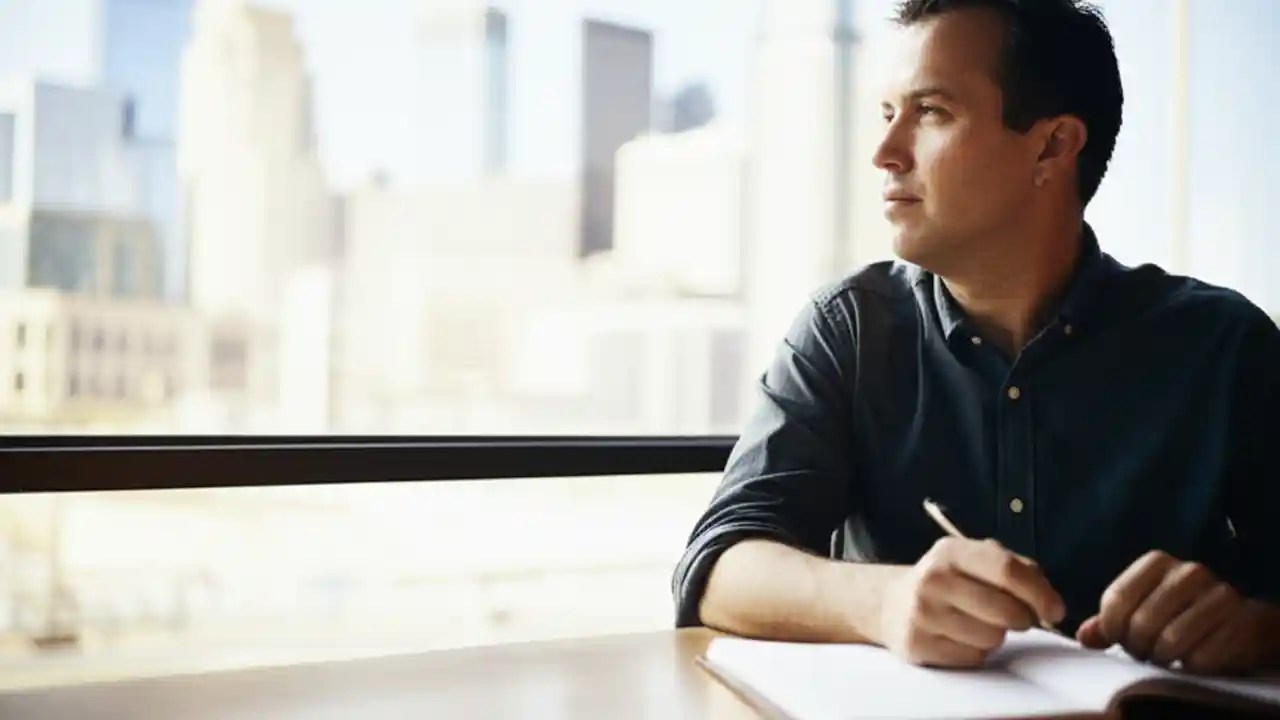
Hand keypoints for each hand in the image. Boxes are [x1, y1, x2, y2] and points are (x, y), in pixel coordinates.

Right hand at [879, 537, 1066, 667]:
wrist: (892, 604)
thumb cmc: (949, 582)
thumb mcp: (974, 559)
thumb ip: (1015, 569)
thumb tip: (1049, 601)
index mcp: (951, 551)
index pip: (1007, 570)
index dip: (1039, 593)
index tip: (1055, 610)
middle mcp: (933, 578)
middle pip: (1005, 610)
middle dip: (1021, 619)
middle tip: (1016, 618)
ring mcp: (922, 613)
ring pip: (992, 638)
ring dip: (995, 636)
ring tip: (978, 624)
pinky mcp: (917, 644)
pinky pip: (972, 658)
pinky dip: (975, 652)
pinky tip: (960, 638)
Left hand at [1076, 550, 1269, 673]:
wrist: (1240, 622)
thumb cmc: (1181, 614)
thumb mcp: (1143, 609)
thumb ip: (1110, 622)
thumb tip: (1085, 636)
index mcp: (1157, 562)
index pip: (1116, 599)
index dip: (1112, 628)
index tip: (1119, 639)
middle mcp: (1189, 572)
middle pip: (1142, 623)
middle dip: (1138, 647)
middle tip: (1145, 652)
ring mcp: (1219, 595)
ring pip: (1171, 641)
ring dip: (1164, 657)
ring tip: (1166, 656)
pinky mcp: (1242, 621)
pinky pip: (1202, 657)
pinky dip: (1191, 666)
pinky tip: (1192, 660)